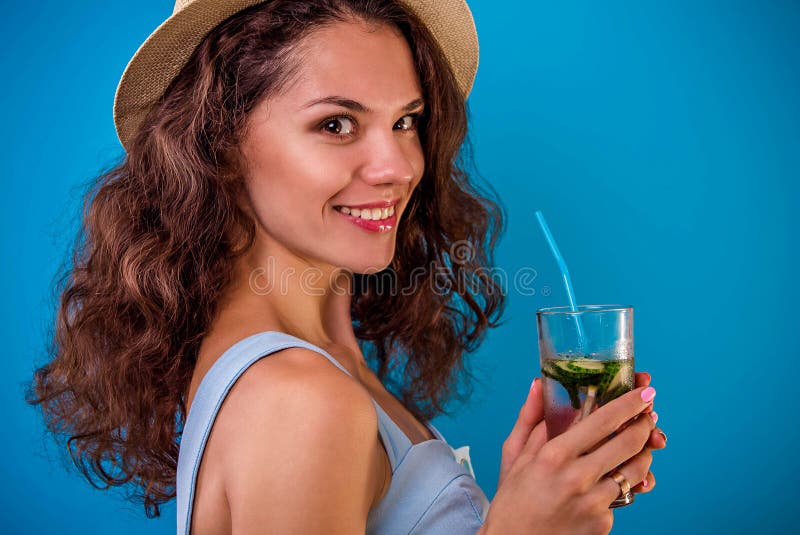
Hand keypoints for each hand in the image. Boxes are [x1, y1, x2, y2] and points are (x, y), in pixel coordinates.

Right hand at [498, 372, 665, 489]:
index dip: (630, 403)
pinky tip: (607, 483)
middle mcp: (577, 478)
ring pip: (637, 471)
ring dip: (643, 454)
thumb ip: (530, 418)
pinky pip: (621, 497)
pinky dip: (618, 486)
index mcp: (554, 456)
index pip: (603, 421)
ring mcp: (594, 504)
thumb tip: (538, 385)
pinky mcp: (603, 524)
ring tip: (638, 447)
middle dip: (644, 425)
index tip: (644, 392)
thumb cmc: (512, 501)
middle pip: (630, 443)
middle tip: (647, 417)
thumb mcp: (514, 456)